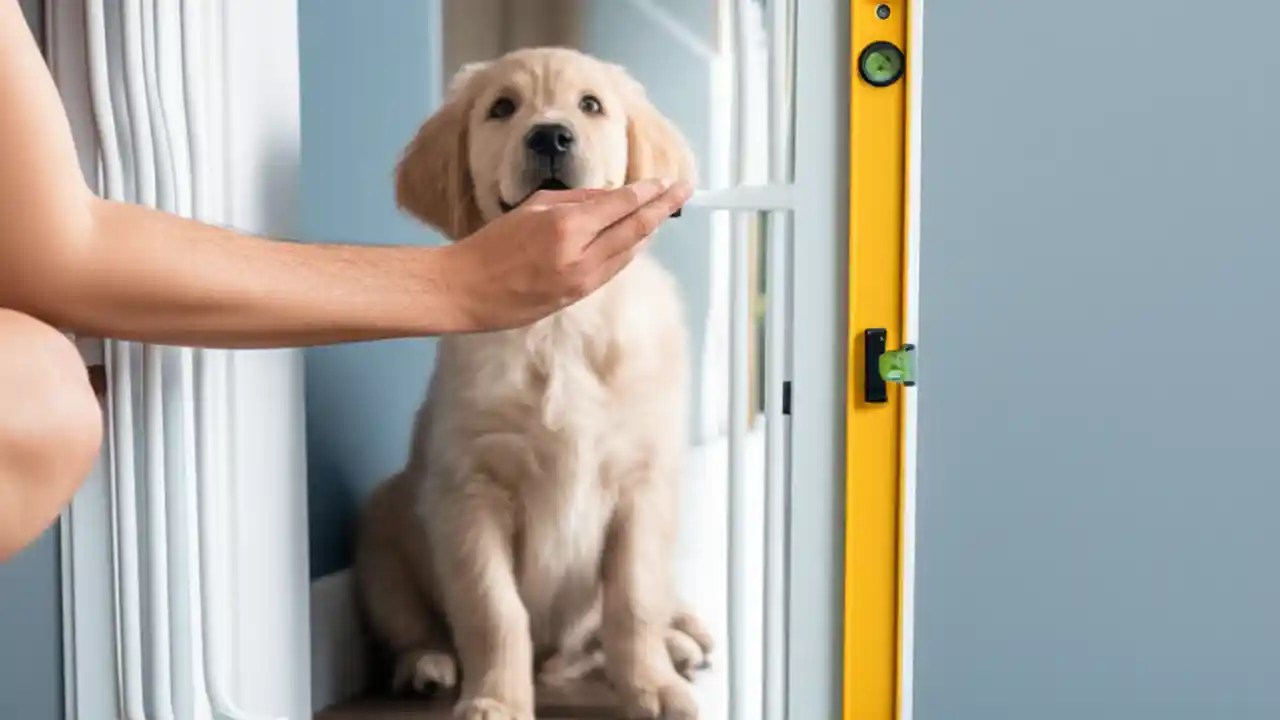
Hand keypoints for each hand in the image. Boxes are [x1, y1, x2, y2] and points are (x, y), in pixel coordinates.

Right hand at [438, 179, 691, 331]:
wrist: (467, 290)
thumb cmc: (491, 244)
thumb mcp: (531, 208)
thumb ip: (574, 201)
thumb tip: (610, 198)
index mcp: (566, 227)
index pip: (620, 204)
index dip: (647, 192)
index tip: (666, 181)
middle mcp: (580, 256)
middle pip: (635, 229)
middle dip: (663, 209)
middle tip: (683, 192)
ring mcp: (581, 280)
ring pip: (629, 251)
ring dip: (648, 230)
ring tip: (663, 213)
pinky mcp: (577, 297)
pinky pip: (613, 269)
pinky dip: (628, 251)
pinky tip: (636, 239)